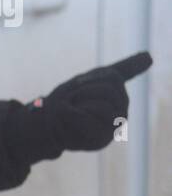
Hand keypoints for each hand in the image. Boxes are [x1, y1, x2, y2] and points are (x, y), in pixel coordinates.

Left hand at [18, 51, 151, 157]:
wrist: (45, 125)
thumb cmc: (69, 102)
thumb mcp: (92, 80)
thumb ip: (122, 69)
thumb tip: (150, 56)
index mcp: (119, 98)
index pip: (112, 77)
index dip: (90, 79)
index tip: (77, 84)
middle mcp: (121, 113)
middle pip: (109, 86)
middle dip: (83, 89)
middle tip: (71, 101)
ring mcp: (112, 127)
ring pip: (103, 99)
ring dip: (79, 101)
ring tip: (71, 111)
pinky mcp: (101, 139)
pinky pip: (91, 115)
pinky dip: (74, 114)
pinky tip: (69, 120)